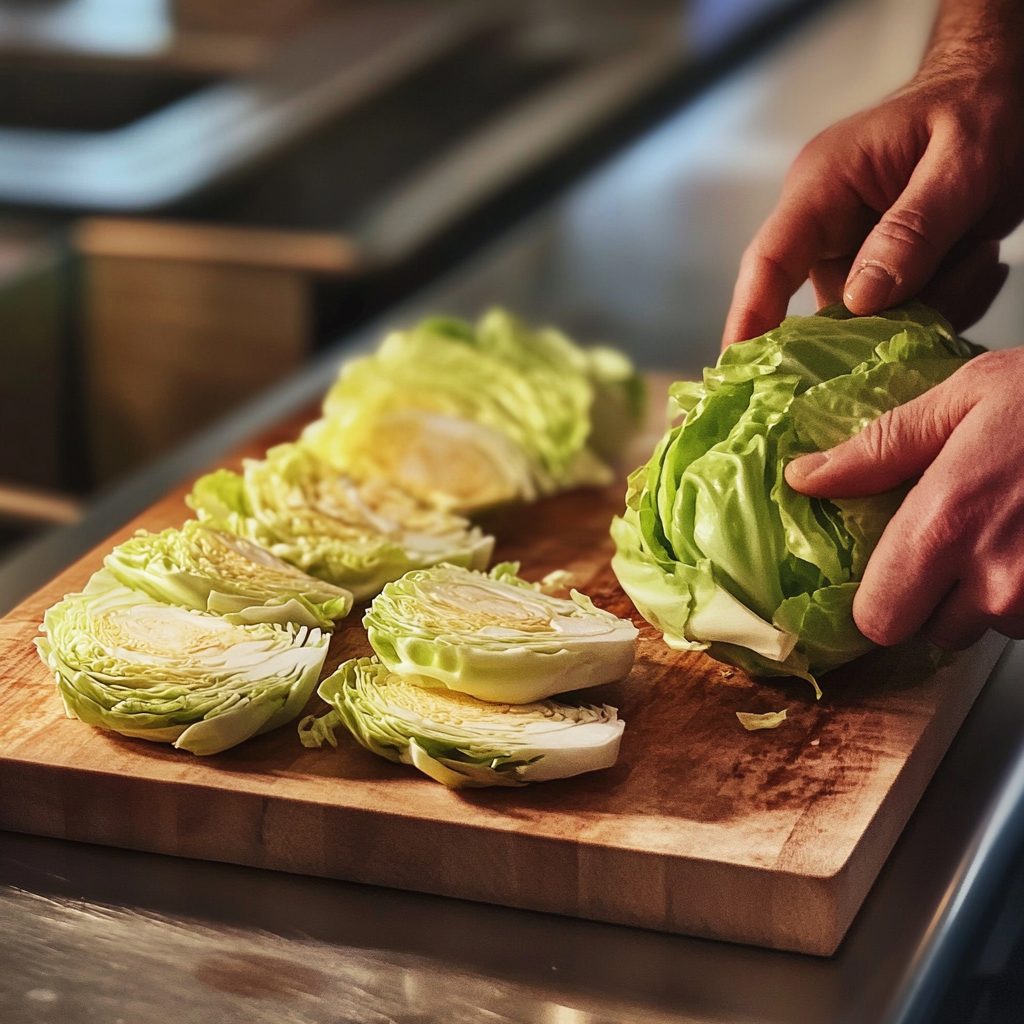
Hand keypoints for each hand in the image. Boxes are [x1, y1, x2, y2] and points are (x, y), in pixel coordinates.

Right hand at [722, 51, 1023, 347]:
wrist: (1001, 89)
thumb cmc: (979, 104)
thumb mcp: (962, 162)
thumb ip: (913, 230)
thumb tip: (861, 301)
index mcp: (820, 187)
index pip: (767, 263)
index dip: (748, 320)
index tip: (737, 375)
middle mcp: (822, 228)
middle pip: (821, 310)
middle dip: (880, 324)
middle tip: (952, 287)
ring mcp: (848, 254)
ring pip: (868, 323)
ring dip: (929, 308)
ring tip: (980, 253)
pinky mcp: (876, 274)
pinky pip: (898, 317)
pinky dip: (944, 304)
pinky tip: (978, 259)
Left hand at [784, 349, 1023, 649]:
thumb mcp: (964, 397)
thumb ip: (878, 447)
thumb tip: (806, 478)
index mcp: (947, 526)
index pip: (877, 621)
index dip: (880, 600)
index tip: (890, 572)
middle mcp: (998, 581)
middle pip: (935, 632)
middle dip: (938, 596)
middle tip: (963, 538)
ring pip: (995, 628)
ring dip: (997, 593)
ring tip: (1018, 528)